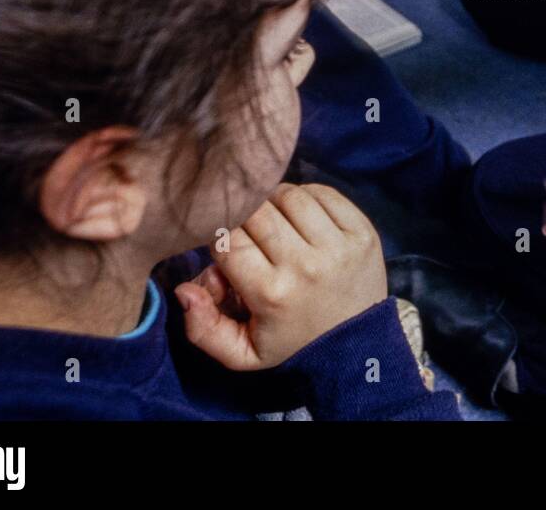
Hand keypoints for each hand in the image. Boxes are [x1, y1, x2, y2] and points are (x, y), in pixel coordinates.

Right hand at [175, 182, 386, 369]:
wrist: (356, 346)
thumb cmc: (292, 343)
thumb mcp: (244, 352)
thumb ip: (203, 328)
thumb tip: (183, 290)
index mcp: (272, 294)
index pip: (228, 239)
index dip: (220, 234)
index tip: (225, 241)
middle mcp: (306, 266)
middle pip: (257, 211)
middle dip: (245, 215)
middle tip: (248, 229)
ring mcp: (339, 246)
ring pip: (289, 195)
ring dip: (274, 202)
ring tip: (274, 220)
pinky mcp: (363, 233)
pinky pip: (324, 193)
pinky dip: (306, 196)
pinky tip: (302, 216)